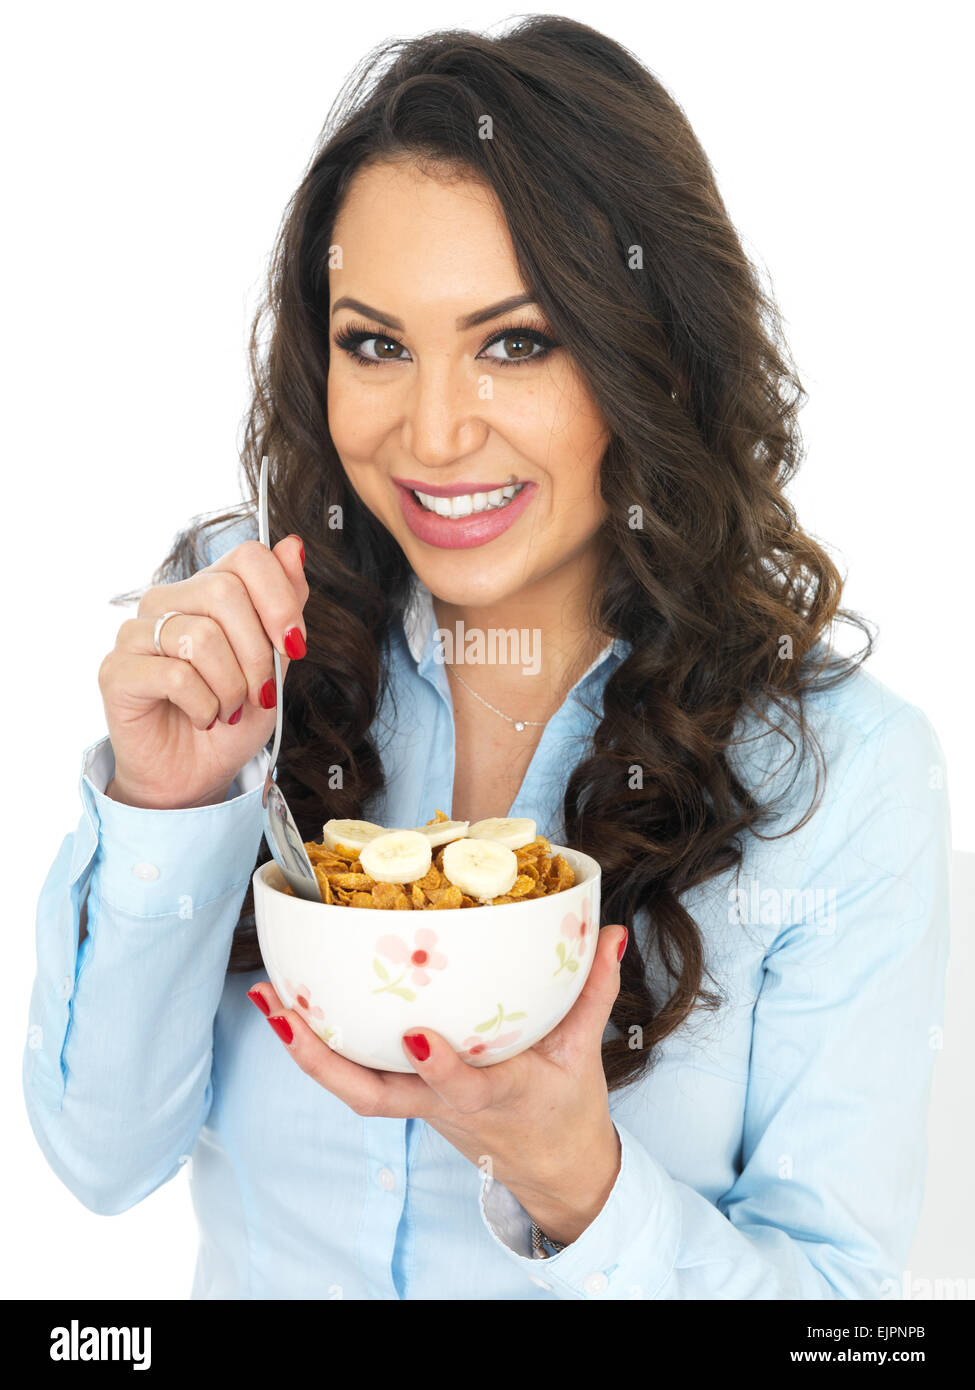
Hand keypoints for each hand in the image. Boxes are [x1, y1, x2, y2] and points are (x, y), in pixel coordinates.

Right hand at [98, 535, 307, 808]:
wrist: (196, 775)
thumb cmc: (234, 719)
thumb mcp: (276, 664)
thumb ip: (285, 606)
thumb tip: (293, 545)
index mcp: (207, 590)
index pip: (247, 556)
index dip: (280, 599)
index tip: (294, 645)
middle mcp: (168, 601)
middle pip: (225, 591)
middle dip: (258, 653)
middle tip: (260, 694)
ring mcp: (136, 633)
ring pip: (201, 636)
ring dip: (232, 687)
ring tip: (229, 710)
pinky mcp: (117, 670)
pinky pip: (176, 675)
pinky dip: (204, 706)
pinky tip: (203, 718)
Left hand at [248, 922, 628, 1245]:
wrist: (553, 1170)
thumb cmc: (565, 1109)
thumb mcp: (584, 1051)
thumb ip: (594, 990)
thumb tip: (611, 932)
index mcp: (497, 1095)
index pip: (465, 1089)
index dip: (441, 1068)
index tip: (417, 1036)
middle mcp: (444, 1105)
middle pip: (372, 1095)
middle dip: (320, 1057)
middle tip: (280, 1010)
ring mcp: (420, 1106)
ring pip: (353, 1089)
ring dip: (306, 1049)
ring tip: (269, 1001)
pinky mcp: (407, 1099)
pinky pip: (357, 1079)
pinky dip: (322, 1049)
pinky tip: (294, 1010)